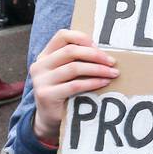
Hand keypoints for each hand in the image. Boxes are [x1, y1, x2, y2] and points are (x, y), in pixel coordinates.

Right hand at [29, 29, 119, 143]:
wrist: (50, 118)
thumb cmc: (65, 91)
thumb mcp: (67, 72)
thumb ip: (76, 60)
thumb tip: (104, 50)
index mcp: (45, 55)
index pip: (62, 36)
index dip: (82, 38)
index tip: (99, 47)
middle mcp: (40, 65)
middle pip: (70, 51)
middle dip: (95, 55)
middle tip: (112, 62)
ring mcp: (41, 80)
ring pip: (74, 68)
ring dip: (97, 69)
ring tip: (113, 73)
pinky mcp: (46, 95)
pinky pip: (74, 85)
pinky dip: (92, 82)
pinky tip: (104, 82)